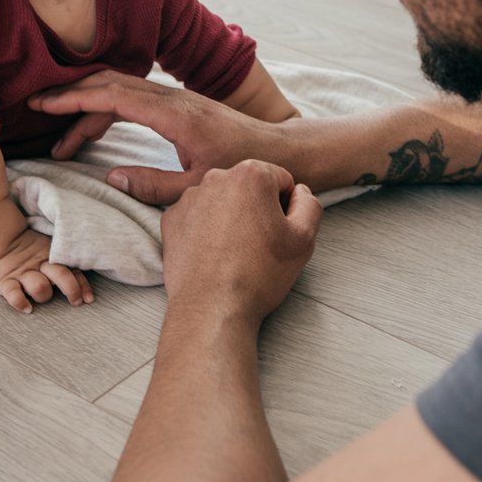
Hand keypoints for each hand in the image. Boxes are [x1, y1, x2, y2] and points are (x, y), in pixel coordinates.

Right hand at [0, 227, 94, 313]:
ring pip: (39, 286)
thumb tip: (82, 284)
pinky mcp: (4, 281)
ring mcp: (22, 273)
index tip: (88, 299)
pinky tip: (27, 308)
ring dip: (44, 295)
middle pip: (60, 275)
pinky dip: (20, 302)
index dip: (81, 285)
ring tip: (42, 297)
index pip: (71, 270)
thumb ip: (62, 261)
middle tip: (75, 301)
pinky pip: (13, 294)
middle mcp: (38, 265)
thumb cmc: (28, 249)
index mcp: (51, 257)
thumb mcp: (47, 250)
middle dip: (71, 289)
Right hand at [30, 71, 276, 203]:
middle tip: (37, 109)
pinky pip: (134, 99)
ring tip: (62, 140)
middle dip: (71, 95)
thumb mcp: (197, 186)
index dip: (74, 98)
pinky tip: (95, 131)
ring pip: (120, 90)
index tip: (43, 104)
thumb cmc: (243, 168)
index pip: (112, 95)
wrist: (282, 152)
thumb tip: (111, 177)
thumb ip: (154, 185)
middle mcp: (173, 98)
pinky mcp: (179, 106)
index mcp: (174, 114)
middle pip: (110, 84)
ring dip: (88, 107)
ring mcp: (176, 99)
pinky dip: (108, 110)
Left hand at [160, 161, 321, 322]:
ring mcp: (189, 198)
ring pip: (221, 200)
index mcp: (251, 174)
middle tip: (259, 243)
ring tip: (235, 252)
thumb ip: (310, 204)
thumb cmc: (258, 274)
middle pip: (248, 186)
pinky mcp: (172, 219)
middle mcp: (215, 178)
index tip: (279, 230)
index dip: (286, 207)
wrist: (212, 306)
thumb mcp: (304, 239)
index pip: (280, 180)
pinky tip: (214, 254)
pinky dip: (206, 230)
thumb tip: (299, 192)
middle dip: (256, 208)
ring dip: (230, 218)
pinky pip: (196, 216)